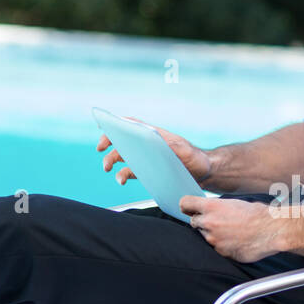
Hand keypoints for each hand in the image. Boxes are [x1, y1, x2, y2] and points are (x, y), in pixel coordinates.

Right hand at [97, 120, 213, 185]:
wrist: (202, 174)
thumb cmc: (194, 157)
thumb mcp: (183, 150)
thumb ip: (170, 146)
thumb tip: (156, 144)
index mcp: (153, 135)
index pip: (132, 125)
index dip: (117, 122)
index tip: (104, 124)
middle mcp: (146, 146)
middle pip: (122, 141)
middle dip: (108, 143)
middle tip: (100, 150)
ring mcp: (144, 160)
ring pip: (122, 157)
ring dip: (111, 161)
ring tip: (108, 169)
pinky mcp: (146, 173)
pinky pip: (129, 173)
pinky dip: (122, 175)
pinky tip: (121, 180)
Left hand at [180, 196, 281, 262]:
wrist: (272, 231)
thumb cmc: (258, 215)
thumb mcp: (235, 203)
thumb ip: (217, 208)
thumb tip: (209, 211)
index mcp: (211, 207)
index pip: (185, 204)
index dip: (187, 206)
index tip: (189, 209)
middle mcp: (209, 223)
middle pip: (193, 222)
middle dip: (202, 222)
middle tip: (217, 222)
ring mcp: (214, 239)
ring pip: (204, 236)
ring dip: (213, 234)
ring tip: (231, 232)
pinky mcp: (221, 252)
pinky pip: (216, 248)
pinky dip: (222, 245)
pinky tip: (236, 241)